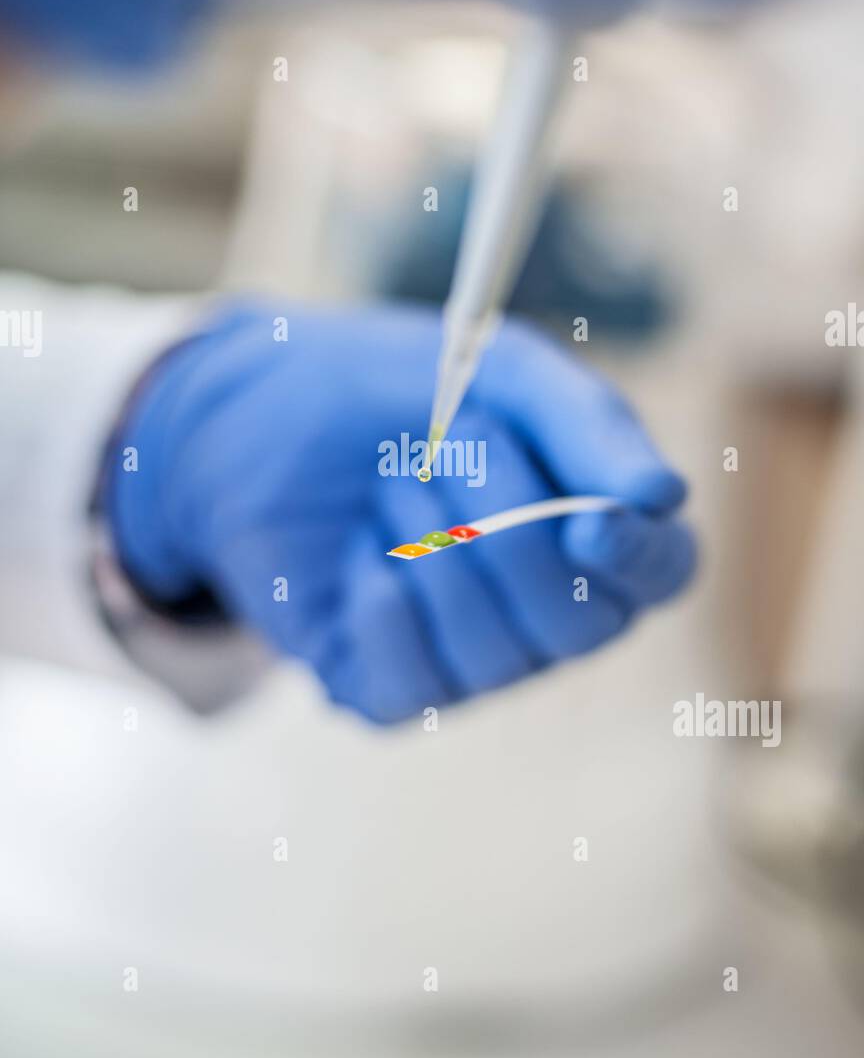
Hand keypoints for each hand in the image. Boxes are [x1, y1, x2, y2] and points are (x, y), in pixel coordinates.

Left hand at [106, 302, 695, 723]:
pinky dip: (376, 600)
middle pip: (579, 625)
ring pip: (494, 656)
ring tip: (386, 488)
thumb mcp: (495, 370)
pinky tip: (354, 553)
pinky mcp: (393, 687)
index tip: (588, 524)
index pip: (664, 573)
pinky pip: (413, 682)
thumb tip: (663, 496)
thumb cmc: (395, 390)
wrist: (256, 413)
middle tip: (438, 447)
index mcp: (595, 528)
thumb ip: (583, 423)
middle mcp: (549, 608)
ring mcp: (474, 659)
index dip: (639, 558)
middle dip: (501, 527)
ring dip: (427, 549)